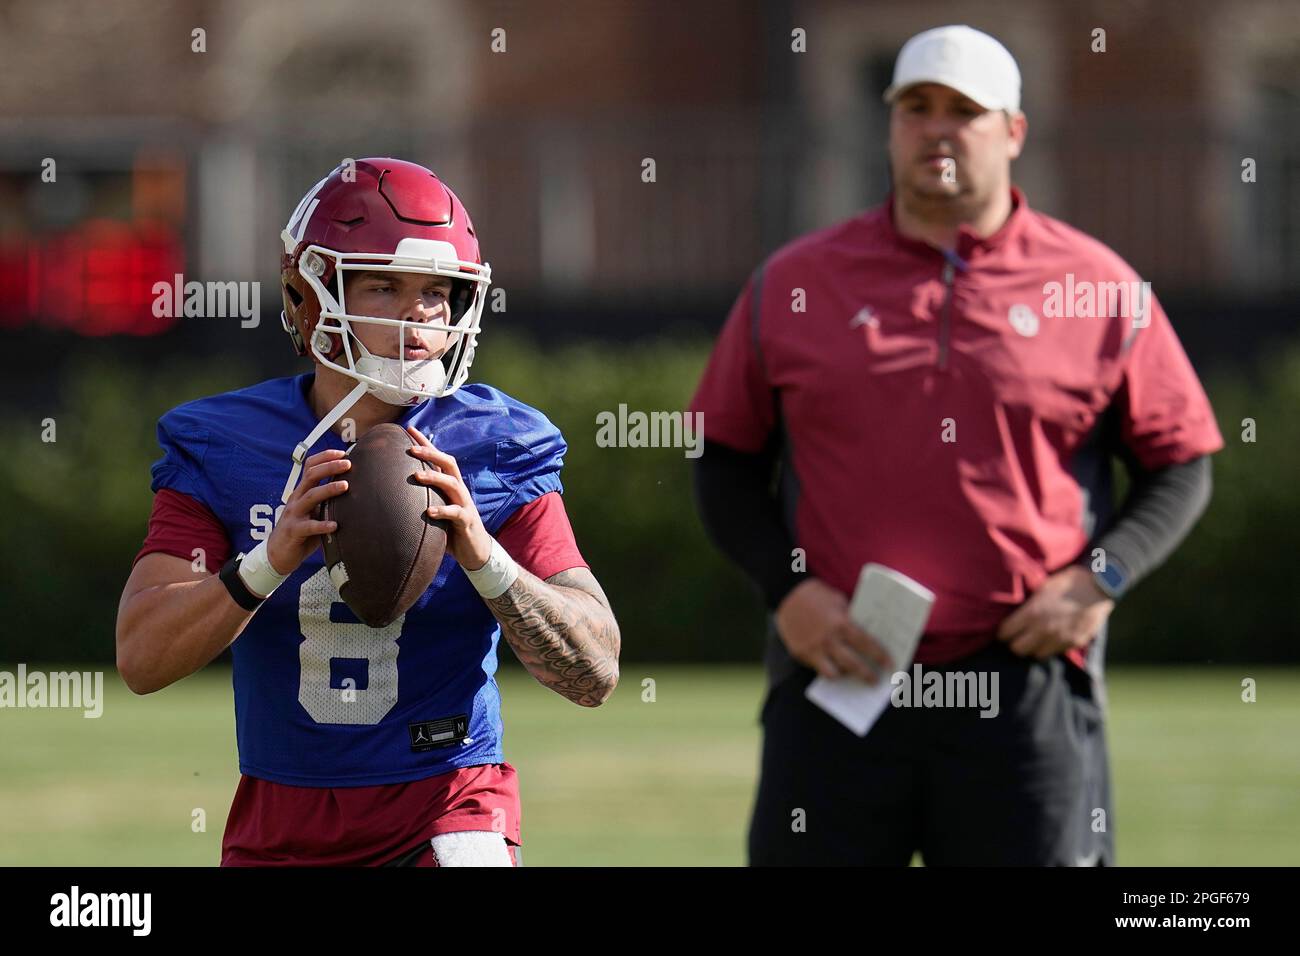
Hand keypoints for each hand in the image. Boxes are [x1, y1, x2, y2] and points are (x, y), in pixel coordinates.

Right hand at [266, 449, 350, 577]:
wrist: (277, 554)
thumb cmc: (300, 531)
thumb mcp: (313, 512)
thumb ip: (327, 502)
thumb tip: (352, 491)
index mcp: (302, 492)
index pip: (310, 467)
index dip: (325, 457)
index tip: (342, 453)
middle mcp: (297, 499)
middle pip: (311, 476)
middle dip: (329, 467)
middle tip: (347, 464)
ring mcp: (294, 514)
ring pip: (310, 497)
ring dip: (328, 490)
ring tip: (345, 486)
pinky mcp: (294, 531)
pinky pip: (308, 526)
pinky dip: (322, 525)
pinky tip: (335, 525)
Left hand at [405, 425, 493, 569]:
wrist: (475, 551)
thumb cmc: (452, 530)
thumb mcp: (437, 510)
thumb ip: (423, 500)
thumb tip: (393, 494)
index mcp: (451, 486)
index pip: (439, 458)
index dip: (426, 443)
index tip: (408, 429)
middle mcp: (459, 490)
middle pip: (449, 463)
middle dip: (431, 453)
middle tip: (411, 448)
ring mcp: (464, 504)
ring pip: (452, 483)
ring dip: (435, 477)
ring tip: (417, 475)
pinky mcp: (466, 521)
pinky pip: (456, 512)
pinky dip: (442, 511)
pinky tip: (429, 512)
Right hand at [774, 578, 892, 682]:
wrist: (786, 593)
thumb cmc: (816, 594)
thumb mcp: (838, 601)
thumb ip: (849, 619)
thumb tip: (864, 633)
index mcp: (841, 624)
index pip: (867, 645)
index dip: (880, 657)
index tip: (889, 665)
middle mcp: (828, 640)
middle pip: (853, 665)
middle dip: (867, 675)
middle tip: (874, 681)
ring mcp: (813, 649)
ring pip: (833, 674)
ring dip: (844, 676)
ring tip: (849, 675)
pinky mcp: (800, 653)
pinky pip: (816, 668)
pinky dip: (825, 668)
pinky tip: (831, 666)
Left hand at [996, 565, 1114, 659]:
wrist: (1100, 586)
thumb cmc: (1069, 581)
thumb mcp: (1043, 587)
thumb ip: (1029, 603)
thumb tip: (1014, 612)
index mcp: (1032, 613)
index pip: (1005, 633)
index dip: (1003, 633)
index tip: (1005, 630)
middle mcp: (1043, 629)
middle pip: (1017, 649)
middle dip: (1015, 643)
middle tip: (1019, 636)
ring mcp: (1060, 638)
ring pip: (1036, 655)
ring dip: (1034, 648)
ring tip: (1036, 639)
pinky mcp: (1074, 643)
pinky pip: (1055, 653)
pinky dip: (1051, 648)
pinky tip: (1053, 638)